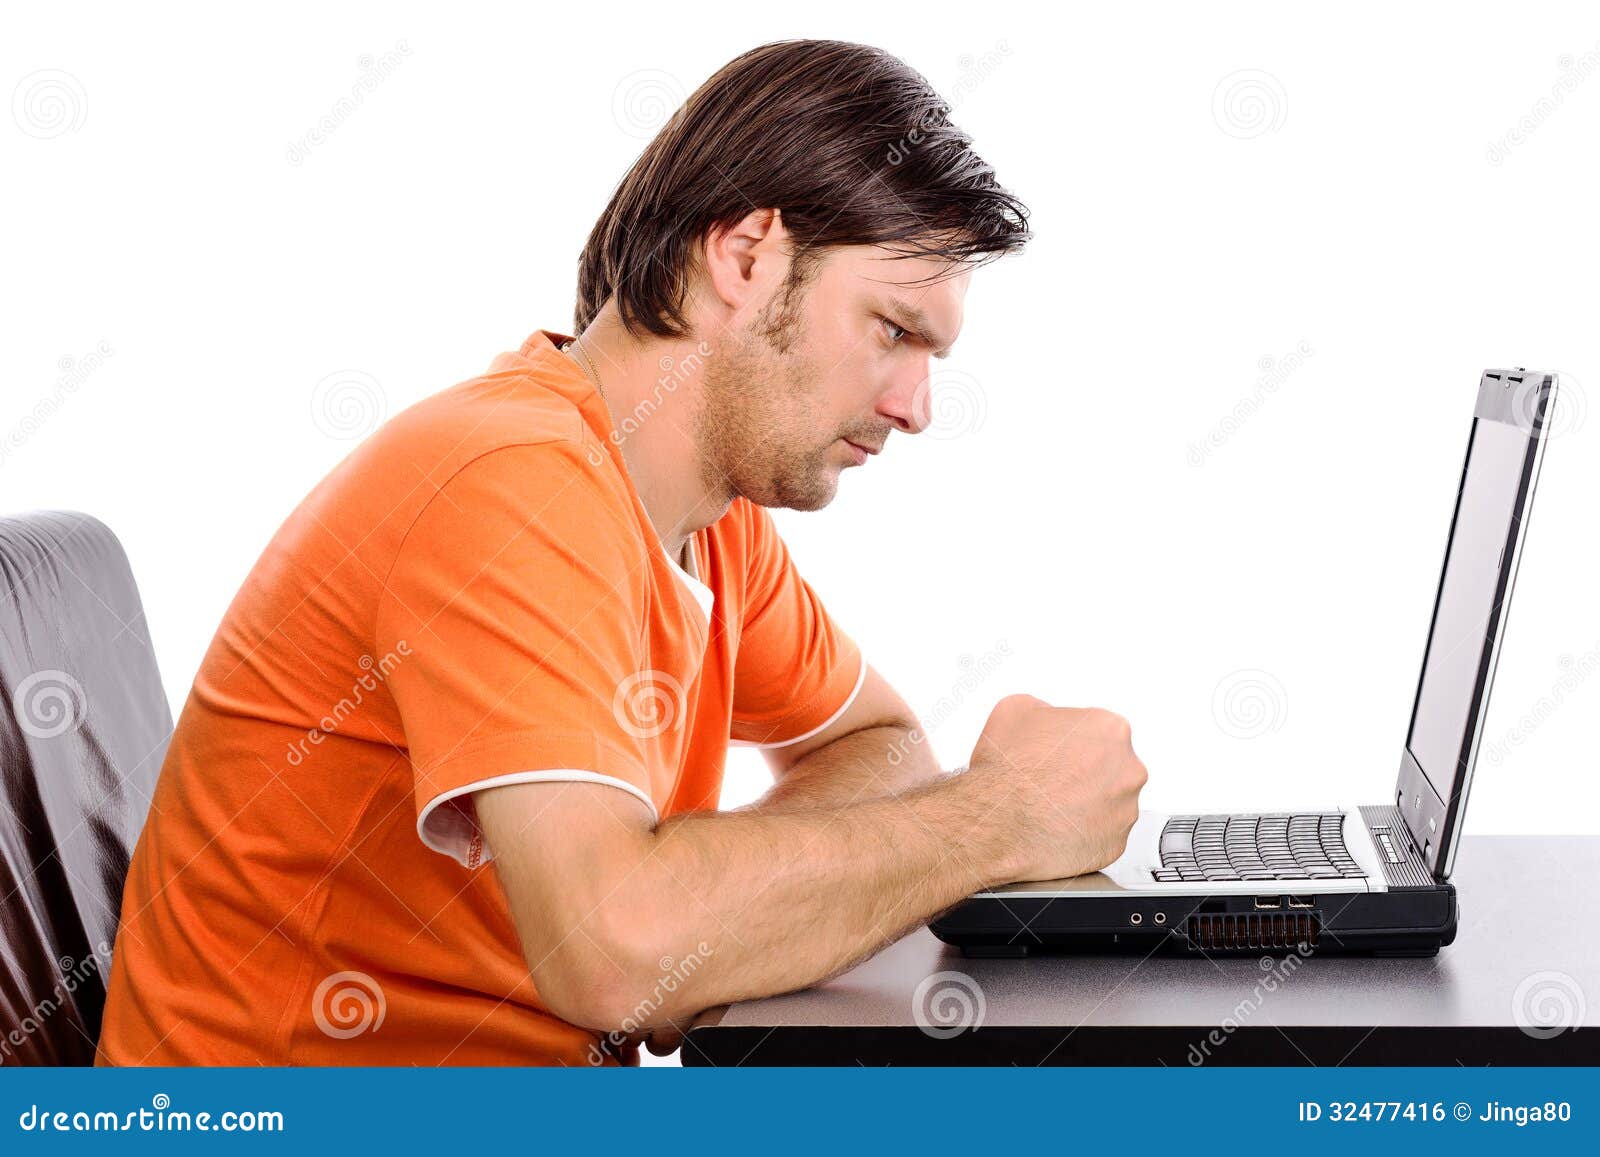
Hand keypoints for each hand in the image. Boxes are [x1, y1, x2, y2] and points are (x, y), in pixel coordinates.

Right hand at [965, 694, 1146, 882]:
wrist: (1001, 824)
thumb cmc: (1009, 772)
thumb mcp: (1016, 710)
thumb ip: (1045, 710)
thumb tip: (1045, 719)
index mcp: (1110, 729)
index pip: (1097, 730)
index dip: (1071, 741)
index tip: (1057, 751)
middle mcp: (1128, 769)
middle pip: (1110, 766)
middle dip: (1084, 772)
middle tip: (1054, 779)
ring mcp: (1126, 809)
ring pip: (1109, 802)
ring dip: (1086, 803)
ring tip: (1052, 806)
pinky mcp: (1116, 844)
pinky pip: (1103, 835)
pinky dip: (1083, 832)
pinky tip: (1058, 827)